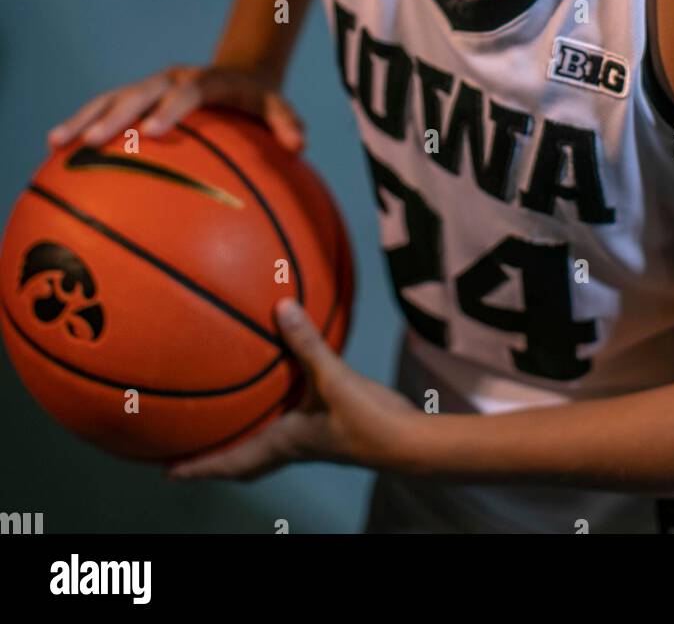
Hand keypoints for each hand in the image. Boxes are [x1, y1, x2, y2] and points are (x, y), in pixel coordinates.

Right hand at [46, 63, 305, 152]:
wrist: (237, 71)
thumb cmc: (256, 99)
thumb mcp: (276, 106)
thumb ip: (287, 123)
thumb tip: (300, 145)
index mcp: (206, 80)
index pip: (187, 91)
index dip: (170, 108)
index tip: (152, 132)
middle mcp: (173, 78)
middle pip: (139, 92)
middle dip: (116, 115)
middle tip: (94, 141)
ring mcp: (150, 86)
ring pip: (112, 98)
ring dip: (85, 117)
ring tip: (57, 143)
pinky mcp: (136, 96)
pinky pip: (105, 108)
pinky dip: (82, 122)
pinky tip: (57, 149)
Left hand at [163, 300, 419, 481]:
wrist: (407, 441)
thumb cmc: (367, 420)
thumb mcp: (333, 378)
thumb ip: (307, 343)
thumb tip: (281, 305)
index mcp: (282, 441)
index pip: (229, 461)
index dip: (196, 467)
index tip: (164, 470)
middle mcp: (289, 444)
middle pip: (241, 462)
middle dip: (212, 460)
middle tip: (182, 455)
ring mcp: (308, 438)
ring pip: (261, 446)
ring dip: (238, 442)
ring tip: (216, 428)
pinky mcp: (324, 426)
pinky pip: (283, 425)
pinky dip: (269, 416)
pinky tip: (276, 393)